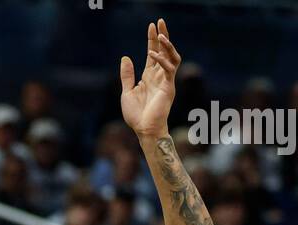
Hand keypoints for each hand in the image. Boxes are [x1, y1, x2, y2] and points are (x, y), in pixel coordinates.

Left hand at [121, 18, 180, 138]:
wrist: (144, 130)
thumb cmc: (136, 115)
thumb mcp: (127, 92)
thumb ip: (127, 75)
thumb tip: (125, 57)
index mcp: (149, 77)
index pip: (153, 53)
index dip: (152, 40)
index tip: (151, 26)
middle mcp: (159, 76)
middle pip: (164, 51)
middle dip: (163, 36)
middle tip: (160, 21)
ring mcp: (165, 81)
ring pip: (172, 57)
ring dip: (167, 45)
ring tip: (160, 34)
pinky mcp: (168, 87)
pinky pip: (169, 69)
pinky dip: (162, 60)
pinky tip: (153, 54)